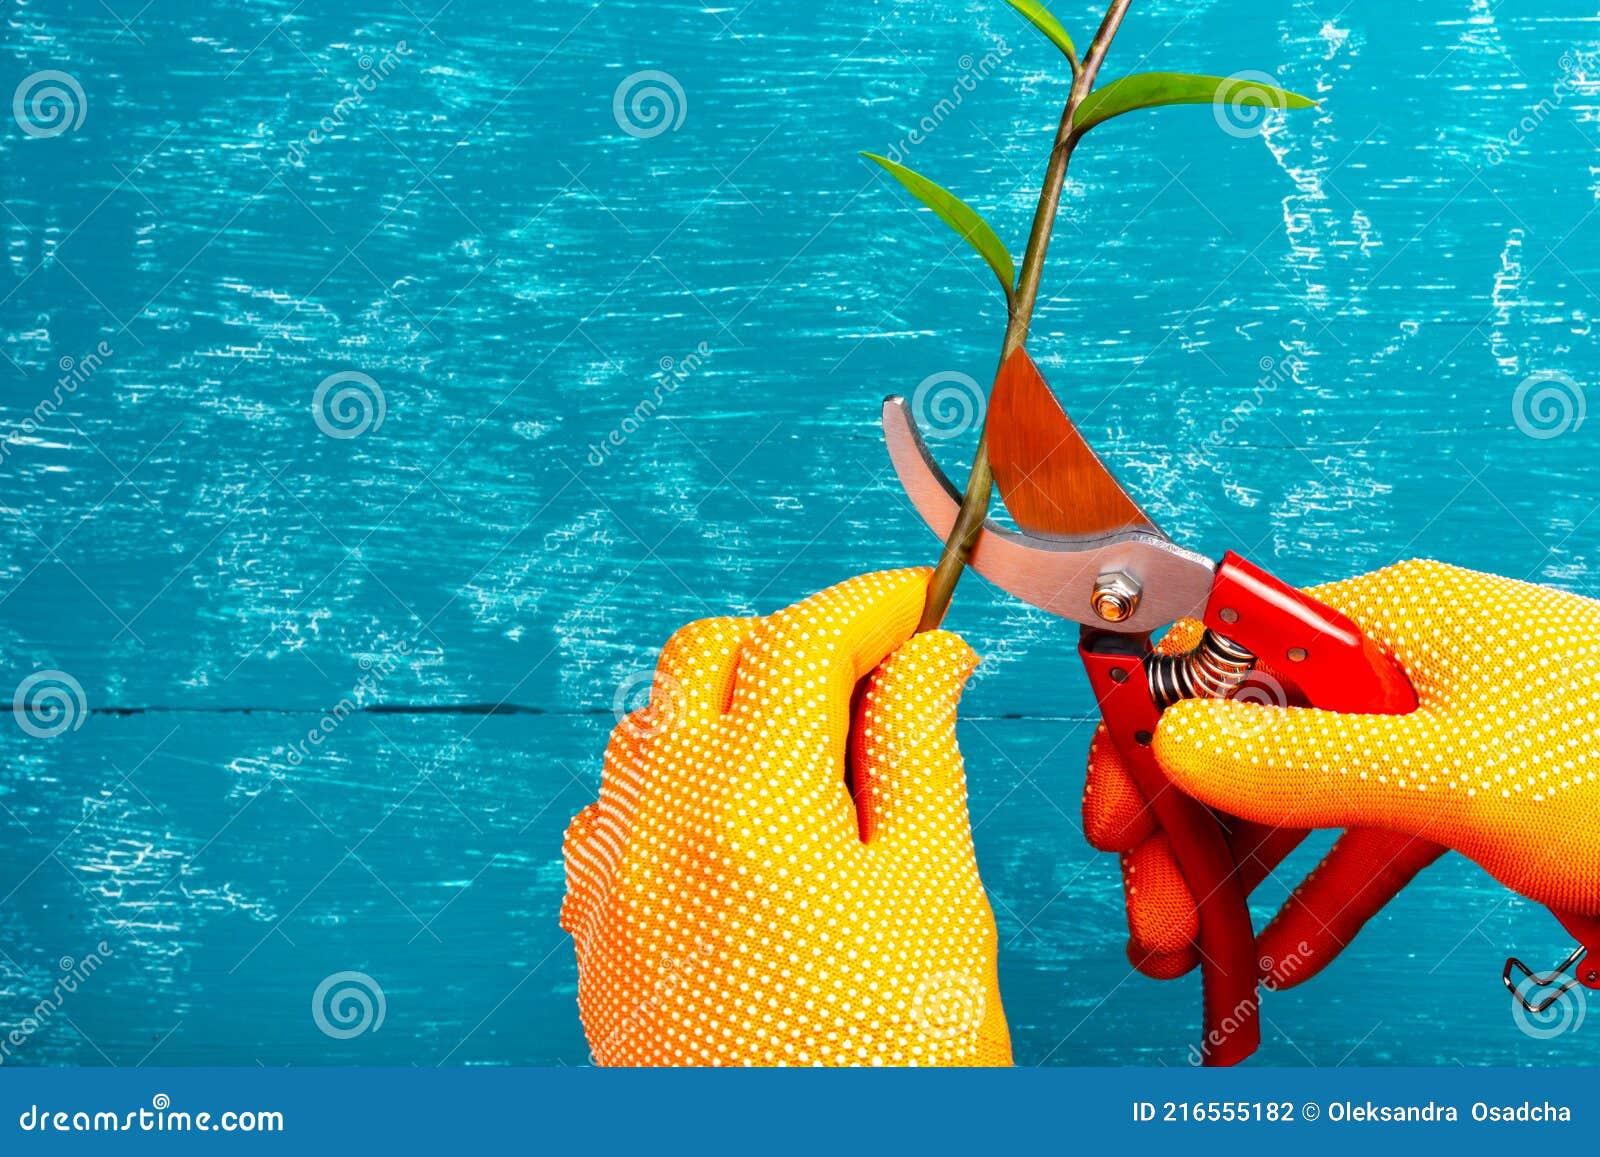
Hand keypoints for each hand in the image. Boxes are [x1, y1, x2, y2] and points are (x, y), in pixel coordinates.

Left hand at [561, 569, 1010, 1065]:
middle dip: (792, 640)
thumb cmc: (886, 1070)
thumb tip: (928, 658)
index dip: (871, 604)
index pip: (801, 635)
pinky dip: (674, 782)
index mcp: (752, 795)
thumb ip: (919, 751)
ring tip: (813, 757)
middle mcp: (656, 819)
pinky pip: (614, 810)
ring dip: (726, 704)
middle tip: (874, 680)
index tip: (920, 608)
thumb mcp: (936, 896)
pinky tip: (737, 829)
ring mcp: (612, 878)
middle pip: (706, 654)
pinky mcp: (596, 935)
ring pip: (649, 724)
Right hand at [1089, 560, 1599, 982]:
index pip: (1224, 657)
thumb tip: (1176, 739)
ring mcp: (1440, 735)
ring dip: (1244, 881)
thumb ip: (1309, 762)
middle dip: (1190, 835)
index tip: (1112, 816)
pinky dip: (1323, 903)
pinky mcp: (1479, 800)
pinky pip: (1371, 847)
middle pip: (1253, 742)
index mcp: (1388, 623)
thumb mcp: (1465, 774)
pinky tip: (1290, 958)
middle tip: (1154, 922)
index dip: (1154, 733)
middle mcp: (1403, 668)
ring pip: (1303, 803)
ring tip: (1196, 955)